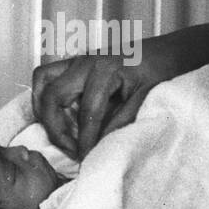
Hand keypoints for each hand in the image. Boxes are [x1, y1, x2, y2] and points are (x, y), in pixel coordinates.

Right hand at [32, 53, 157, 158]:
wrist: (166, 50)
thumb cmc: (161, 70)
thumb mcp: (146, 99)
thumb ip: (122, 122)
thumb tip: (98, 146)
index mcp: (106, 68)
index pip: (87, 112)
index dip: (84, 139)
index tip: (85, 157)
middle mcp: (86, 61)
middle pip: (52, 95)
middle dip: (55, 128)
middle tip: (70, 149)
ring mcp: (78, 60)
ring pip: (42, 80)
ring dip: (44, 110)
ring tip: (60, 133)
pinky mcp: (76, 63)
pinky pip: (48, 77)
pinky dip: (47, 99)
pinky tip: (62, 117)